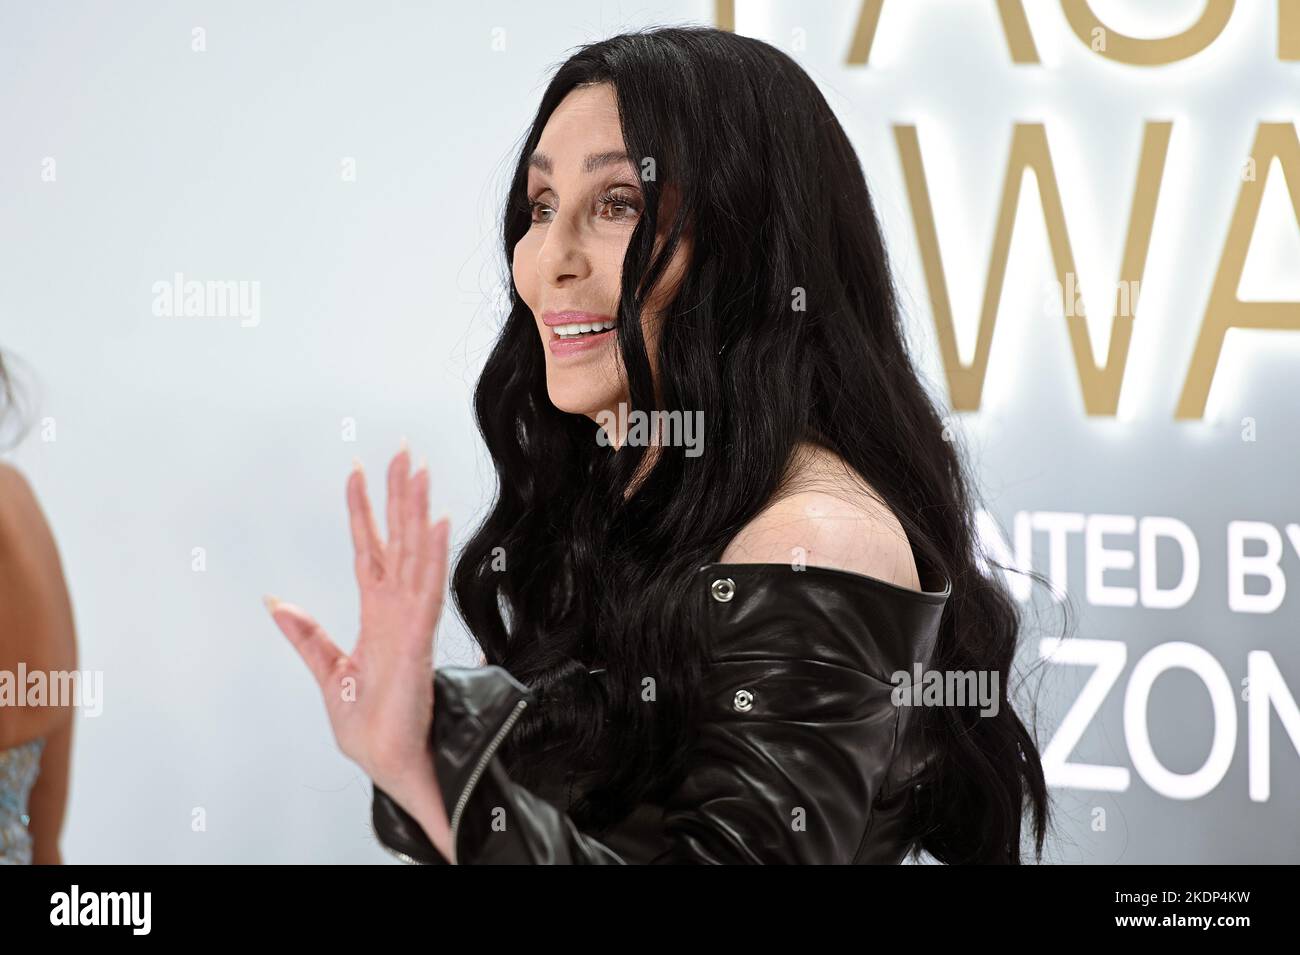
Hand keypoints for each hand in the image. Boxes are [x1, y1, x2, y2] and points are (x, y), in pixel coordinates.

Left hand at [263, 444, 451, 837]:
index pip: (370, 549)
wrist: (386, 762)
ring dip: (419, 512)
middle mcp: (398, 608)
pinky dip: (432, 557)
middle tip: (403, 451)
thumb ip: (305, 635)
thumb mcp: (327, 671)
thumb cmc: (366, 722)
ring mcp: (411, 620)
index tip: (358, 470)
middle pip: (400, 539)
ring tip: (420, 471)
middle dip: (401, 495)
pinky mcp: (418, 640)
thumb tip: (274, 601)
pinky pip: (427, 590)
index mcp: (377, 612)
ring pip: (416, 553)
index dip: (365, 511)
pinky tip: (437, 524)